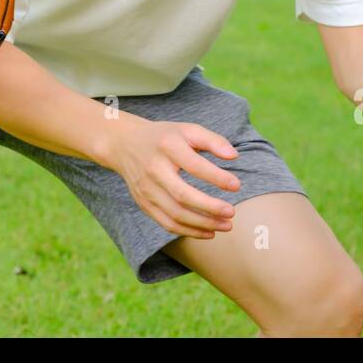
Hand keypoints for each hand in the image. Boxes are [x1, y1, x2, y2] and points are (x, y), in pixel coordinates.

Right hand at [106, 114, 241, 238]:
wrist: (125, 144)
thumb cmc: (164, 137)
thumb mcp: (187, 130)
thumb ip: (212, 140)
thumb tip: (234, 156)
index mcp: (167, 147)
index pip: (194, 165)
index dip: (216, 177)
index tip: (236, 185)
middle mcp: (154, 169)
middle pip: (182, 195)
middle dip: (210, 207)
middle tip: (232, 212)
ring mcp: (147, 189)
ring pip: (175, 214)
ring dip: (203, 224)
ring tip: (226, 225)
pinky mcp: (144, 203)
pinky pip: (167, 223)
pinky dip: (189, 232)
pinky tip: (208, 232)